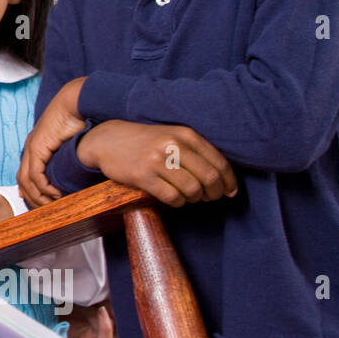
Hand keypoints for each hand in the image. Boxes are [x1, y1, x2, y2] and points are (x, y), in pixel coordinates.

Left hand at [18, 77, 87, 207]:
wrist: (75, 103)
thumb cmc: (77, 121)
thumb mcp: (69, 145)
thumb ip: (64, 160)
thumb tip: (69, 175)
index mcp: (35, 147)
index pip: (26, 175)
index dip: (31, 192)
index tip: (40, 205)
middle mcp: (30, 148)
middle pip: (22, 181)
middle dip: (32, 199)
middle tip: (45, 212)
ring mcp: (31, 147)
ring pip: (27, 181)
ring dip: (38, 196)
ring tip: (52, 206)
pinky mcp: (38, 147)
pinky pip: (36, 174)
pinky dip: (44, 187)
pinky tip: (55, 194)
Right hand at [76, 120, 237, 207]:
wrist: (108, 140)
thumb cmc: (146, 142)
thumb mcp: (173, 137)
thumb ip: (197, 153)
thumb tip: (225, 182)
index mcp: (185, 134)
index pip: (218, 163)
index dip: (229, 182)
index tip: (230, 192)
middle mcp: (173, 145)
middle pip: (209, 178)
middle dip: (214, 193)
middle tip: (210, 197)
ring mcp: (157, 161)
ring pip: (192, 190)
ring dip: (194, 198)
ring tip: (189, 196)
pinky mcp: (143, 176)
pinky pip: (172, 197)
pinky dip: (178, 202)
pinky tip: (174, 198)